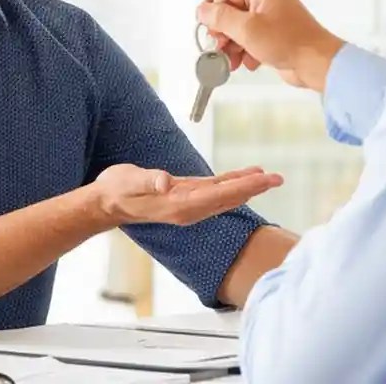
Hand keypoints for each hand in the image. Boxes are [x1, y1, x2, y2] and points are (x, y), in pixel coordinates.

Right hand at [93, 164, 282, 225]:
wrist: (107, 202)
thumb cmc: (117, 190)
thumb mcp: (129, 182)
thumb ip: (148, 181)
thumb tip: (165, 182)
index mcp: (180, 206)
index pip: (220, 195)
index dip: (244, 186)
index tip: (264, 179)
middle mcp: (190, 209)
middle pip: (229, 198)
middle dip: (255, 188)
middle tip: (279, 178)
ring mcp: (189, 205)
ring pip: (226, 196)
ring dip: (248, 186)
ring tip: (270, 177)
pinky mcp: (186, 197)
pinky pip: (216, 191)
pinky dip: (233, 183)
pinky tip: (245, 176)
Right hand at [196, 0, 344, 91]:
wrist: (316, 64)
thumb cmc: (289, 42)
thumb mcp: (247, 29)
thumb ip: (220, 18)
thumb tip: (202, 10)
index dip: (212, 10)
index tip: (204, 28)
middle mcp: (268, 0)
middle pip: (232, 12)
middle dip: (223, 33)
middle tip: (218, 47)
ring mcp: (273, 19)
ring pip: (240, 29)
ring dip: (233, 46)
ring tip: (232, 61)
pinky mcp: (276, 37)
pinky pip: (252, 41)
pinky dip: (246, 52)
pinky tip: (249, 63)